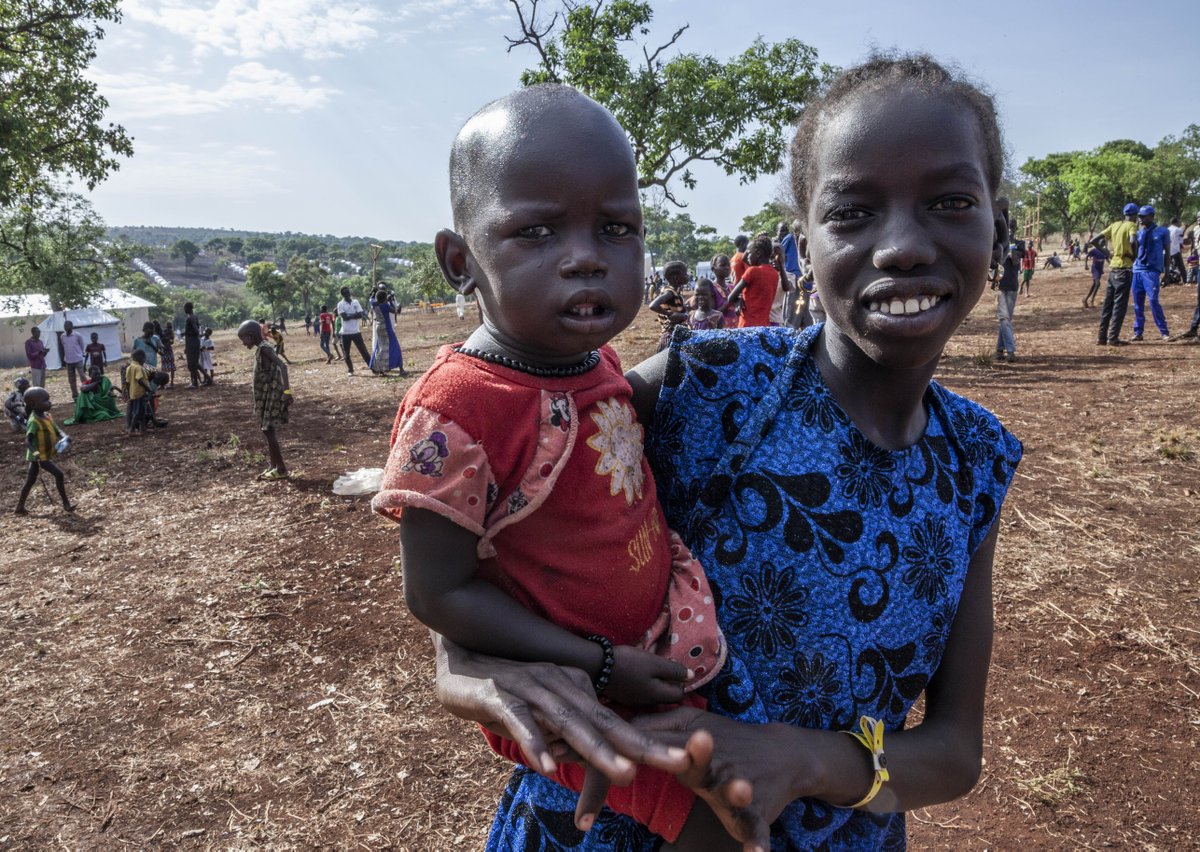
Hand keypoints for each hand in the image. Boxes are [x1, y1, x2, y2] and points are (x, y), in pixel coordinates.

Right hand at [433, 636, 691, 782]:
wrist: (459, 661)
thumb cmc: (507, 693)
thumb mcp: (544, 714)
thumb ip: (569, 734)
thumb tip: (594, 759)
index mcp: (576, 691)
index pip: (617, 723)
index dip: (649, 743)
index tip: (684, 760)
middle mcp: (561, 687)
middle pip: (605, 722)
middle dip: (641, 746)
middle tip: (677, 763)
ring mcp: (532, 690)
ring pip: (569, 723)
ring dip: (596, 749)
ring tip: (625, 774)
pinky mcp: (500, 696)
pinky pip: (520, 721)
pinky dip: (534, 742)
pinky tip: (546, 766)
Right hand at [603, 644, 688, 705]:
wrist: (597, 666)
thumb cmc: (629, 663)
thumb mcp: (654, 663)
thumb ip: (674, 670)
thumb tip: (692, 676)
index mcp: (657, 696)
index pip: (679, 694)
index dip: (681, 681)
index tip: (674, 667)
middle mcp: (648, 703)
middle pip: (666, 694)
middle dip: (668, 680)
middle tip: (663, 664)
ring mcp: (634, 701)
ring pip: (653, 692)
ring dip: (655, 680)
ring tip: (649, 664)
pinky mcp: (624, 697)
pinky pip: (641, 690)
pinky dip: (643, 681)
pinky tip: (637, 671)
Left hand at [636, 707, 820, 850]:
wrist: (782, 754)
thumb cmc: (724, 740)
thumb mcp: (690, 724)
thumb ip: (655, 727)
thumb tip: (617, 728)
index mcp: (693, 747)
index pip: (664, 748)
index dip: (645, 751)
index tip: (623, 756)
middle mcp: (716, 767)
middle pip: (704, 763)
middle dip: (701, 754)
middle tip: (701, 741)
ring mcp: (739, 788)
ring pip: (736, 793)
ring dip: (737, 792)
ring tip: (742, 791)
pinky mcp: (758, 814)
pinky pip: (757, 829)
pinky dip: (758, 842)